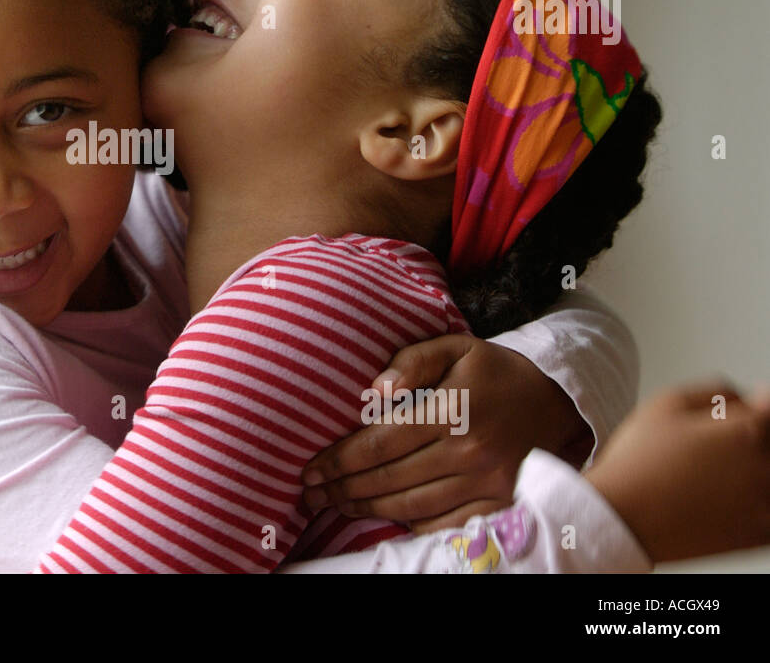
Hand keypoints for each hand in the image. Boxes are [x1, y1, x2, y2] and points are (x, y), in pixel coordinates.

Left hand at [301, 333, 589, 531]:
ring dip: (366, 509)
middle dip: (342, 489)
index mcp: (453, 410)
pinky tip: (382, 515)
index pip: (380, 443)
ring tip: (336, 505)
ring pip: (410, 505)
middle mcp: (468, 452)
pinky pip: (442, 522)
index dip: (339, 460)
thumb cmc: (496, 372)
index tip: (310, 469)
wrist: (559, 406)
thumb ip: (412, 361)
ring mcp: (485, 483)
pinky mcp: (497, 504)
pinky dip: (408, 522)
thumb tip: (374, 390)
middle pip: (389, 479)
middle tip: (311, 494)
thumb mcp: (457, 347)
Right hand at [585, 382, 769, 562]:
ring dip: (755, 472)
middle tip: (717, 449)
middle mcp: (763, 467)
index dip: (756, 409)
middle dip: (751, 441)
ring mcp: (764, 504)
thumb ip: (718, 391)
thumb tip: (753, 397)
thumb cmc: (638, 460)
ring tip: (716, 476)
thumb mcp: (666, 403)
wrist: (621, 517)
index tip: (743, 414)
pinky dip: (758, 505)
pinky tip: (730, 502)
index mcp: (745, 431)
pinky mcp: (757, 535)